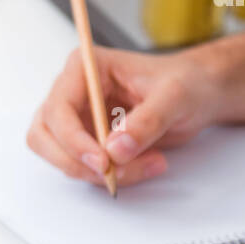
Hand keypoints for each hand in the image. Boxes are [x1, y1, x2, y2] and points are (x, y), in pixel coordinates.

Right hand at [27, 46, 221, 187]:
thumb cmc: (186, 83)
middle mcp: (73, 92)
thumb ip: (147, 120)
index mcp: (85, 68)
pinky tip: (144, 164)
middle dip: (77, 161)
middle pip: (46, 136)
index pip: (58, 108)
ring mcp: (76, 119)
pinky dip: (110, 175)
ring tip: (145, 165)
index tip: (102, 161)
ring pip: (61, 156)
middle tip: (114, 174)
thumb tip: (116, 148)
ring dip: (96, 173)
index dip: (73, 139)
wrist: (199, 95)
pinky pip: (83, 167)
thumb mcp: (175, 96)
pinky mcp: (86, 141)